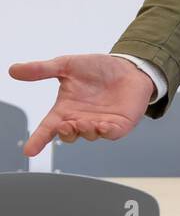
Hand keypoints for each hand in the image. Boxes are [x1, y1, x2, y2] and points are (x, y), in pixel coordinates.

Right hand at [9, 54, 156, 156]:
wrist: (129, 66)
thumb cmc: (97, 68)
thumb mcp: (66, 65)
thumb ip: (41, 70)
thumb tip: (14, 70)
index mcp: (66, 109)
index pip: (48, 128)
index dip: (38, 139)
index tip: (29, 150)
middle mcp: (80, 119)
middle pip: (68, 135)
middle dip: (65, 133)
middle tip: (65, 125)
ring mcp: (99, 124)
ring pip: (88, 135)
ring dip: (85, 130)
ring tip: (84, 120)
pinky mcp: (118, 125)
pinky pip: (111, 134)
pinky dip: (106, 132)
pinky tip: (103, 125)